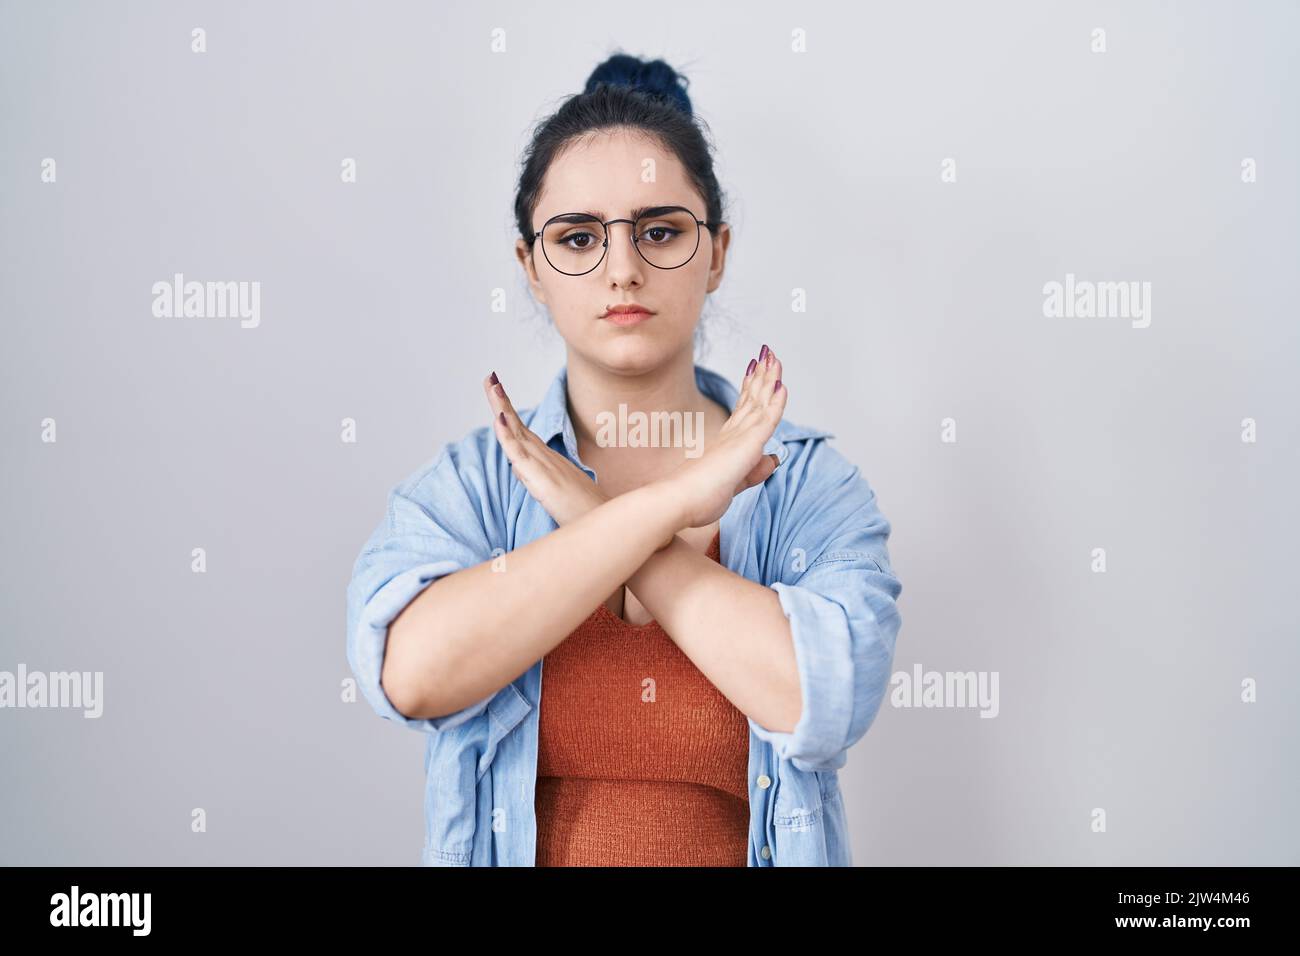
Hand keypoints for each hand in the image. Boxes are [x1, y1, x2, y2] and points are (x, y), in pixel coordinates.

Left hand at [485, 372, 611, 528]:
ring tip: (493, 385)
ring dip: (503, 408)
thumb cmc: (586, 512)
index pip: (522, 432)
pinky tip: (499, 419)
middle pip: (518, 426)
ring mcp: (545, 466)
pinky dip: (508, 437)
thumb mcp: (557, 494)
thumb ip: (537, 479)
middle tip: (489, 377)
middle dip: (502, 401)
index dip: (508, 413)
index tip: (497, 391)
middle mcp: (546, 458)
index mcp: (548, 461)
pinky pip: (521, 456)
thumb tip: (518, 468)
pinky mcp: (544, 480)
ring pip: (517, 434)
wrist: (611, 524)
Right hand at [660, 345, 787, 529]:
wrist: (680, 501)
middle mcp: (732, 434)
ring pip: (760, 401)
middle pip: (752, 398)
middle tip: (767, 353)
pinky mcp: (747, 444)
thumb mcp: (735, 485)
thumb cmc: (699, 499)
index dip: (752, 389)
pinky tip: (781, 384)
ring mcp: (739, 437)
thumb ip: (754, 472)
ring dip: (769, 377)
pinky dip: (776, 401)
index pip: (744, 410)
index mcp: (726, 441)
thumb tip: (773, 459)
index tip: (756, 370)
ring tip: (774, 356)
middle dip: (761, 375)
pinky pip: (767, 418)